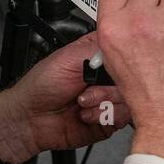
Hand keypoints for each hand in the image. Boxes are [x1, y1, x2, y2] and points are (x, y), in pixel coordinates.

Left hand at [0, 31, 130, 163]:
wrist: (30, 119)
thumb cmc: (41, 85)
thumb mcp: (70, 57)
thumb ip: (100, 48)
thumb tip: (125, 44)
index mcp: (99, 55)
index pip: (127, 52)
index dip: (126, 60)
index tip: (113, 68)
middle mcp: (108, 77)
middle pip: (133, 78)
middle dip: (110, 87)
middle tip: (87, 89)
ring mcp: (110, 99)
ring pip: (130, 99)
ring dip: (104, 103)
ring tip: (83, 103)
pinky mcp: (110, 119)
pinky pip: (123, 118)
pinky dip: (103, 117)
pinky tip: (86, 115)